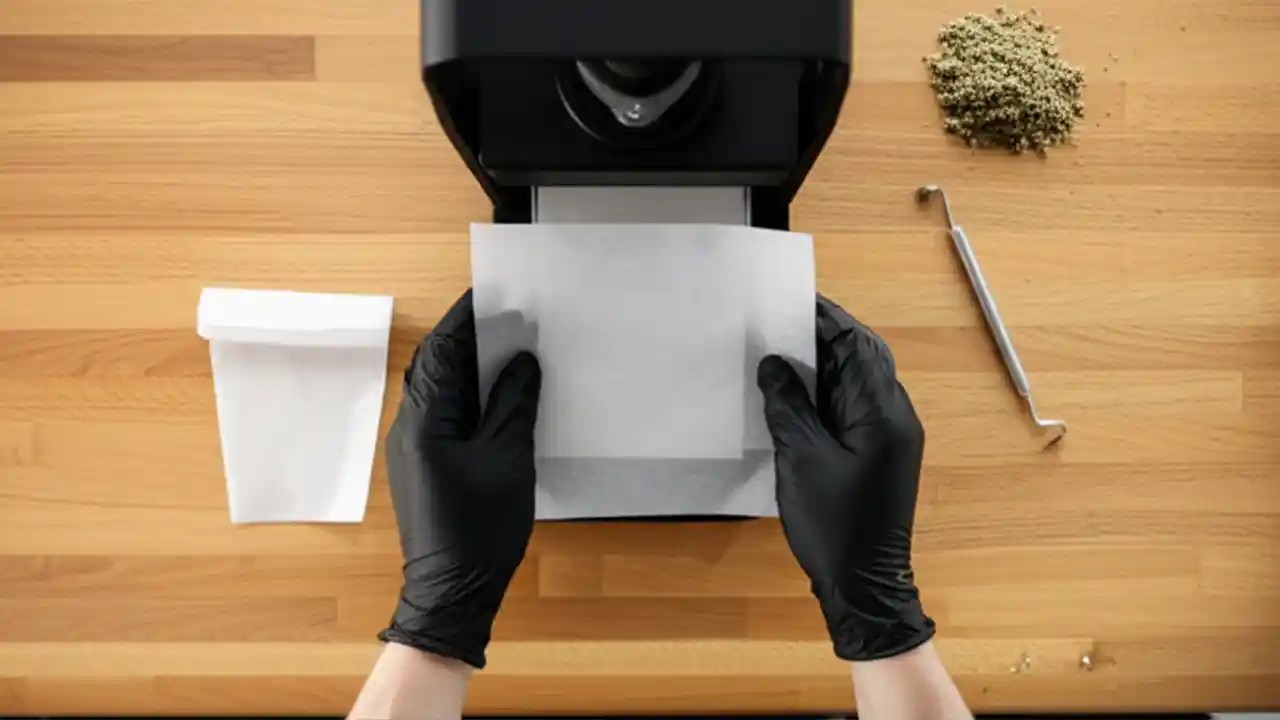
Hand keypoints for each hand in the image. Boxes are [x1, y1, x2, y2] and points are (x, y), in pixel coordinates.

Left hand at [379, 290, 541, 668]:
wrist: (451, 591)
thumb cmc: (479, 527)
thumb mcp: (508, 458)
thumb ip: (515, 404)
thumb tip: (522, 361)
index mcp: (424, 419)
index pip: (443, 351)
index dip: (466, 319)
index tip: (491, 292)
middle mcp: (408, 426)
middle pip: (433, 364)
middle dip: (465, 336)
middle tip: (503, 315)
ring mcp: (410, 446)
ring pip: (435, 388)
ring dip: (466, 365)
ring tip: (503, 346)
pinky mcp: (421, 464)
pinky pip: (440, 413)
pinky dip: (465, 394)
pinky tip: (493, 394)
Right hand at [757, 295, 934, 660]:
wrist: (865, 585)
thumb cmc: (836, 525)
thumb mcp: (801, 458)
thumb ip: (788, 405)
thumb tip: (773, 364)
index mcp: (883, 412)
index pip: (857, 346)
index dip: (827, 318)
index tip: (793, 298)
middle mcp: (895, 417)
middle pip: (862, 357)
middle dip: (824, 336)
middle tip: (780, 320)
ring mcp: (890, 435)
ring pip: (858, 381)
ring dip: (823, 364)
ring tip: (780, 349)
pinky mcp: (878, 452)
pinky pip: (853, 406)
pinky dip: (826, 392)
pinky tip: (794, 393)